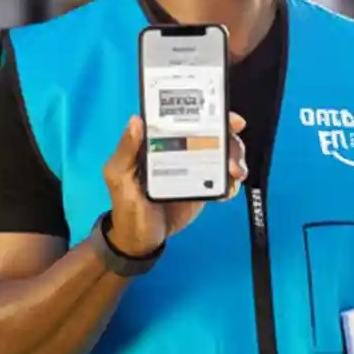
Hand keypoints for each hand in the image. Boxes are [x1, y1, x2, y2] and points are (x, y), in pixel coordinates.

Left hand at [101, 112, 247, 256]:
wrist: (140, 241)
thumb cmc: (126, 205)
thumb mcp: (118, 176)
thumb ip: (126, 150)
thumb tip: (136, 120)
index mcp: (158, 141)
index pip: (186, 117)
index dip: (210, 112)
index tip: (228, 119)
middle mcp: (179, 149)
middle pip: (212, 133)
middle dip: (230, 140)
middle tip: (234, 156)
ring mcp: (194, 168)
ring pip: (222, 154)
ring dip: (235, 159)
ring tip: (235, 174)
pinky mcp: (203, 187)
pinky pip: (224, 178)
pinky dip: (232, 181)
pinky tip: (229, 189)